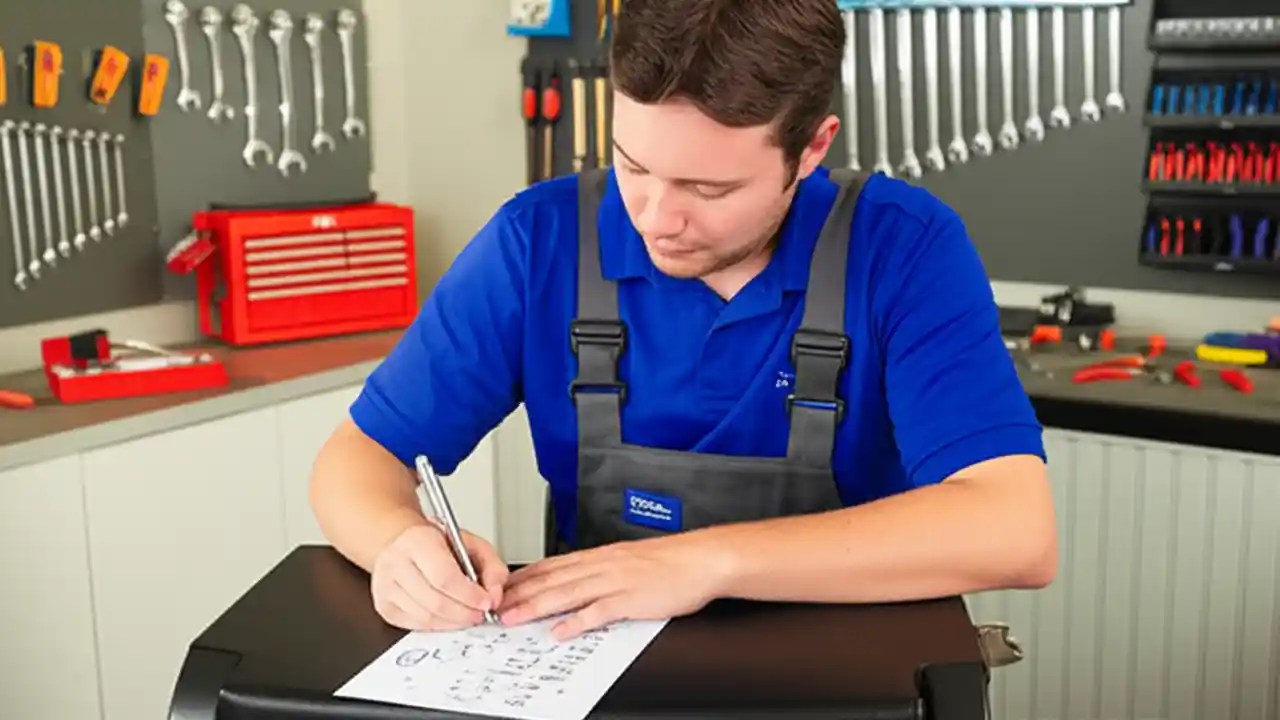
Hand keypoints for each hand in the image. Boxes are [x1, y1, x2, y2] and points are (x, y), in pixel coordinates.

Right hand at [370, 522, 508, 630]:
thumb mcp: (471, 543)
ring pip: (425, 617)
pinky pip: (416, 625)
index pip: (444, 577)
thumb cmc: (436, 543)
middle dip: (464, 613)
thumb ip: (491, 566)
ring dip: (453, 622)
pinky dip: (438, 625)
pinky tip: (449, 617)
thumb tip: (495, 595)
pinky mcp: (384, 606)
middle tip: (480, 613)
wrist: (400, 543)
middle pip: (435, 601)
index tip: (486, 602)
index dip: (469, 595)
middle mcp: (396, 563)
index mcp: (418, 541)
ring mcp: (385, 587)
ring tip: (467, 614)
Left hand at [497, 535, 726, 639]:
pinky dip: (577, 622)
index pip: (552, 565)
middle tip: (494, 606)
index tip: (502, 586)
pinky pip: (599, 611)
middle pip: (552, 579)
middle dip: (520, 593)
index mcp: (601, 556)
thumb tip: (579, 580)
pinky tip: (560, 631)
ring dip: (536, 606)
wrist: (702, 559)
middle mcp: (602, 565)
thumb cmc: (671, 562)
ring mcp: (615, 581)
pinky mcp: (632, 599)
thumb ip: (602, 569)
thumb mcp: (628, 559)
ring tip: (513, 618)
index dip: (524, 577)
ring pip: (567, 593)